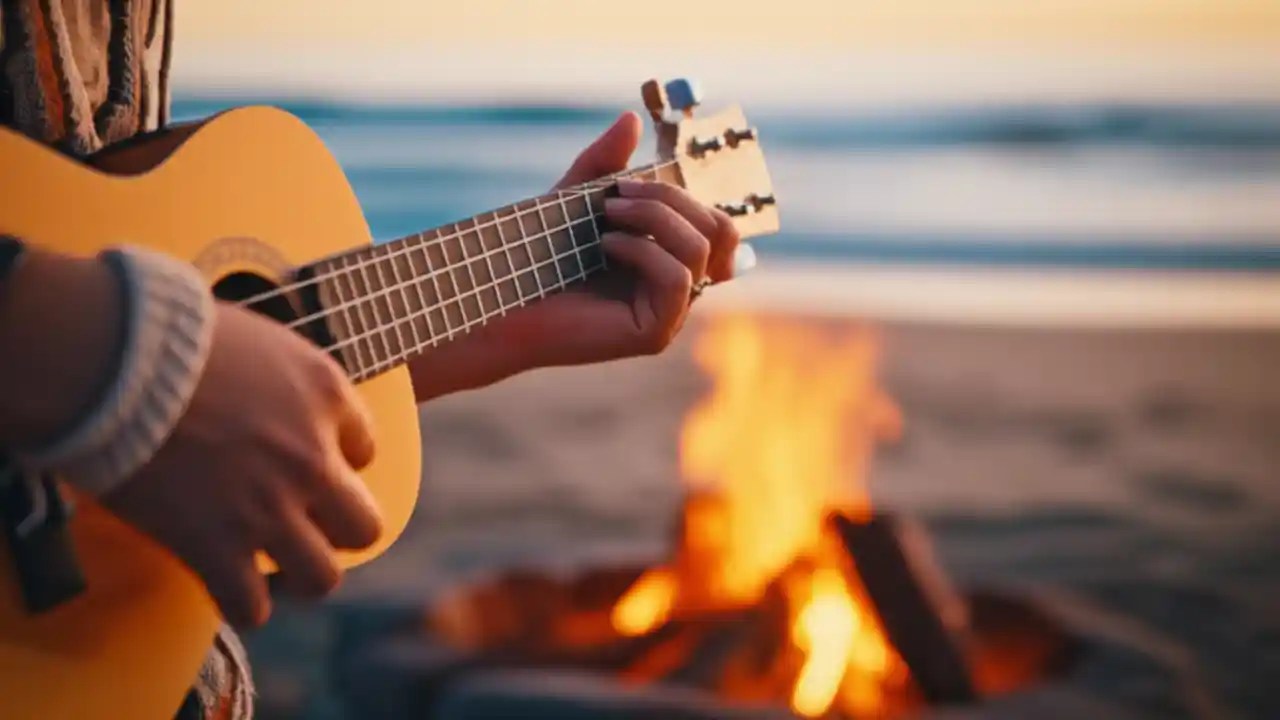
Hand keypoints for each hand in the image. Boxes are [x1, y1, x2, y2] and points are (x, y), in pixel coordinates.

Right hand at [102, 302, 382, 628]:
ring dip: (300, 577)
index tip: (303, 464)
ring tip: (277, 571)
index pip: (365, 448)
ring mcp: (269, 507)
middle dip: (337, 530)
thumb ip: (282, 374)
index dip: (335, 460)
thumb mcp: (256, 335)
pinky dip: (242, 606)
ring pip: (322, 576)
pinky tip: (229, 591)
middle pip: (364, 525)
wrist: (115, 362)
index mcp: (325, 395)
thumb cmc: (169, 335)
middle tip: (304, 525)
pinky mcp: (217, 546)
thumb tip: (273, 391)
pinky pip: (251, 606)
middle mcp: (311, 457)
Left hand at [408, 112, 745, 400]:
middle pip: (719, 231)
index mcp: (671, 259)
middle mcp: (679, 289)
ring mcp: (671, 314)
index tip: (628, 183)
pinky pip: (678, 278)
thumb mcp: (576, 198)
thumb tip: (632, 118)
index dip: (685, 194)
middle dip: (670, 198)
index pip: (717, 223)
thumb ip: (606, 162)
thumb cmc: (537, 257)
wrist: (502, 302)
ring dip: (655, 218)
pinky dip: (643, 250)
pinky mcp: (655, 334)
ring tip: (606, 216)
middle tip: (618, 192)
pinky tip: (605, 245)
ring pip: (702, 251)